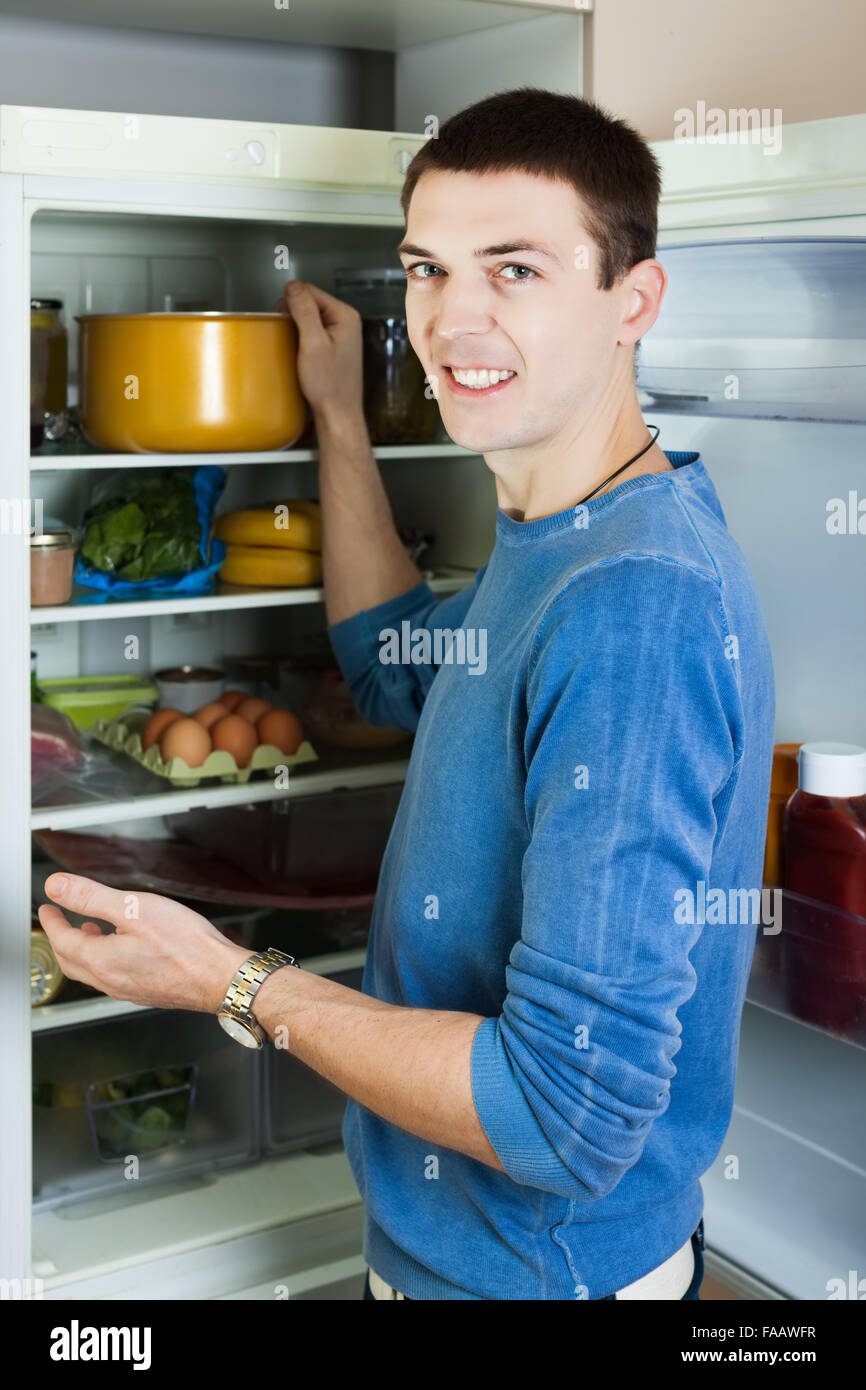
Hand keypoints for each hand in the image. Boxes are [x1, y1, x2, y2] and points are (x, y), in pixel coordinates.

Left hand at [38, 874, 249, 1012]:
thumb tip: (57, 887)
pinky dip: (105, 960)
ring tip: (91, 930)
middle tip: (60, 921)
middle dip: (62, 938)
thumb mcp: (133, 908)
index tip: (48, 909)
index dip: (52, 922)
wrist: (220, 976)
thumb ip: (91, 897)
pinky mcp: (146, 992)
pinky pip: (113, 977)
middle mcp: (111, 980)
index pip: (63, 941)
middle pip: (72, 962)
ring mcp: (128, 989)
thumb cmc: (185, 945)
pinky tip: (123, 947)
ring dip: (84, 950)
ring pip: (92, 972)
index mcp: (101, 960)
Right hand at [272, 280, 363, 420]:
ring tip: (291, 344)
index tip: (280, 320)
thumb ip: (304, 312)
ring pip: (309, 316)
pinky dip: (300, 336)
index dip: (290, 302)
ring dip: (295, 326)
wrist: (337, 413)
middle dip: (292, 314)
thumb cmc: (328, 385)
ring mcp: (341, 333)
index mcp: (345, 315)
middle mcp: (346, 321)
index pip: (310, 291)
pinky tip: (296, 350)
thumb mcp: (312, 344)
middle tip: (285, 335)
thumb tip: (292, 286)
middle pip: (309, 301)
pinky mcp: (334, 345)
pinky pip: (312, 330)